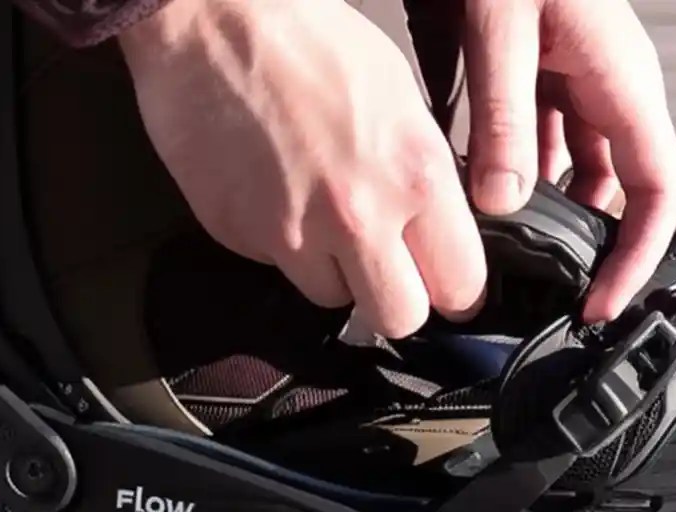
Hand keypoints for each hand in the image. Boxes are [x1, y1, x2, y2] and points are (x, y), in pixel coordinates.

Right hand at [117, 0, 486, 338]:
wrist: (214, 22)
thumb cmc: (310, 41)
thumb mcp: (402, 98)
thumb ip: (425, 177)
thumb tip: (440, 229)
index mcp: (414, 177)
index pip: (461, 285)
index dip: (456, 288)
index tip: (448, 283)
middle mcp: (358, 218)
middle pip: (399, 319)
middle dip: (398, 299)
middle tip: (387, 267)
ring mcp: (293, 235)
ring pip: (333, 299)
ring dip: (335, 273)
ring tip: (321, 215)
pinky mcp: (240, 238)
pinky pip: (278, 269)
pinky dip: (283, 246)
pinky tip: (277, 195)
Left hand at [462, 0, 675, 322]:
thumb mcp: (502, 28)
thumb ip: (504, 117)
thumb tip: (504, 201)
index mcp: (619, 79)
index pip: (656, 191)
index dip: (637, 256)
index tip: (603, 303)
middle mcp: (599, 85)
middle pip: (609, 188)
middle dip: (580, 240)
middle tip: (539, 288)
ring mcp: (562, 79)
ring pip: (563, 168)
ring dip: (534, 208)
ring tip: (496, 249)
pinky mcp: (524, 72)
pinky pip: (526, 138)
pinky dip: (503, 170)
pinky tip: (466, 190)